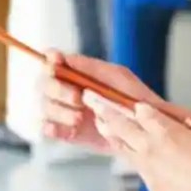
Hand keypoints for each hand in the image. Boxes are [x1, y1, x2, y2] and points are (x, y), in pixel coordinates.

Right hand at [39, 52, 160, 153]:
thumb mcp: (116, 76)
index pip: (52, 63)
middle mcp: (66, 90)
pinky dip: (53, 128)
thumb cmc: (134, 98)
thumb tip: (63, 58)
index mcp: (77, 73)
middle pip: (44, 85)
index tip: (55, 65)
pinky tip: (68, 129)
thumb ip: (89, 67)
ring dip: (59, 111)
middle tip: (77, 99)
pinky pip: (48, 129)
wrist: (146, 129)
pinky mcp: (68, 132)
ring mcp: (65, 112)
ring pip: (45, 107)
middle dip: (57, 90)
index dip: (49, 62)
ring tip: (80, 118)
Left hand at [85, 92, 190, 190]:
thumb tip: (186, 122)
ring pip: (123, 149)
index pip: (143, 113)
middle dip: (105, 109)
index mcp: (169, 132)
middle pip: (122, 126)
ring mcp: (150, 172)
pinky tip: (132, 154)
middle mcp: (153, 150)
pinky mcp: (153, 190)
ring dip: (111, 134)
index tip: (128, 102)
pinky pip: (140, 170)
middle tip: (90, 99)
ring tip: (100, 123)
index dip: (135, 106)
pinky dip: (135, 159)